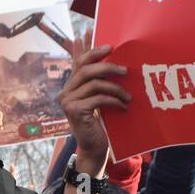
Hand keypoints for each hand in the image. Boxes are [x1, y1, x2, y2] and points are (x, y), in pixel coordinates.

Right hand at [58, 40, 128, 193]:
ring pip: (94, 84)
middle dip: (107, 66)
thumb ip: (102, 84)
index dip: (92, 50)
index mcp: (72, 86)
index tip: (109, 45)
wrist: (96, 148)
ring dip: (115, 88)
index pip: (80, 62)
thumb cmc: (101, 124)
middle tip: (125, 70)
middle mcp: (66, 92)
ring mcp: (68, 101)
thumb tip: (115, 63)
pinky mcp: (74, 110)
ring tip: (128, 95)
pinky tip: (123, 106)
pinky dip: (113, 100)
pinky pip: (97, 98)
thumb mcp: (101, 100)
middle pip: (86, 69)